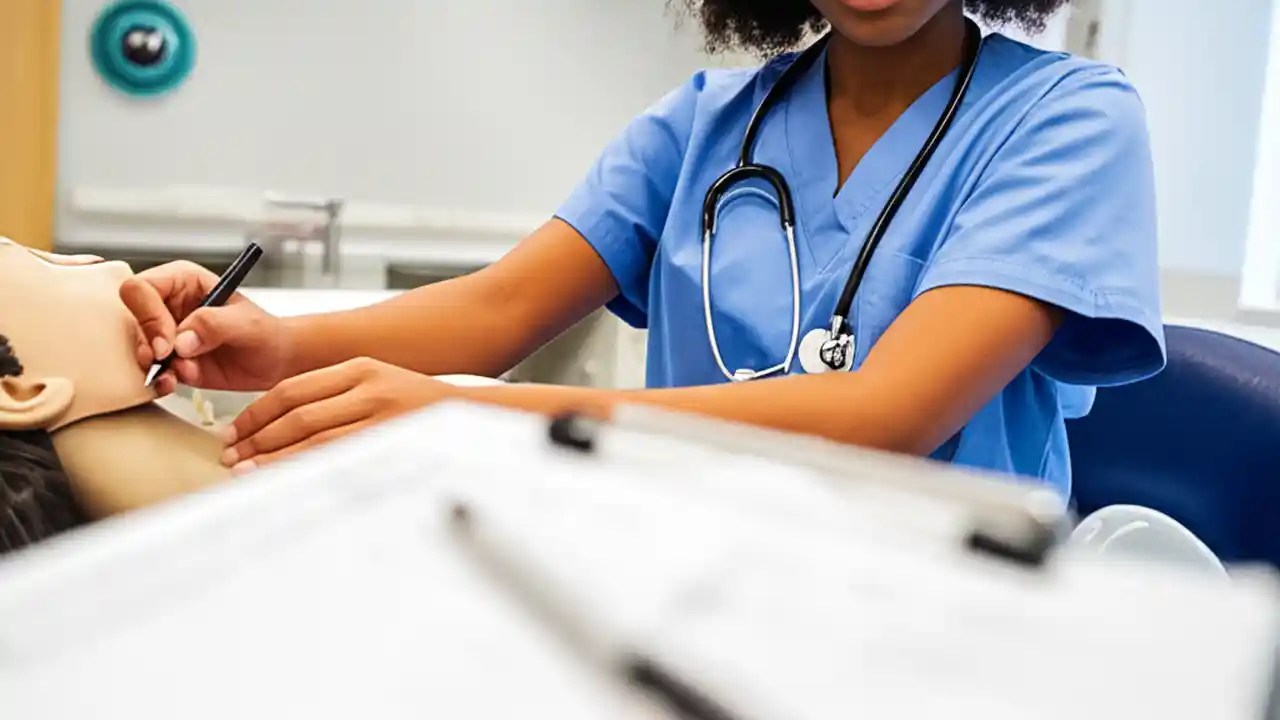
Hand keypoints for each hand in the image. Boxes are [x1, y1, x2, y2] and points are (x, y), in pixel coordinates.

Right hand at [120, 261, 289, 395]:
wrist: (276, 361)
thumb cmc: (265, 332)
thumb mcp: (246, 324)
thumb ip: (214, 325)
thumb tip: (181, 341)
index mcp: (182, 281)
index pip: (141, 288)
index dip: (147, 315)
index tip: (167, 342)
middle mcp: (168, 304)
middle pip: (132, 318)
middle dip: (148, 343)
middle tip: (168, 359)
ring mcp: (165, 333)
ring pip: (137, 347)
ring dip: (152, 365)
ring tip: (177, 375)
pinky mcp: (169, 360)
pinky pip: (149, 370)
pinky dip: (158, 380)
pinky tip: (174, 383)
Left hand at [220, 357, 460, 471]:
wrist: (469, 415)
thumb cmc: (418, 403)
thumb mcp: (377, 382)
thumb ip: (334, 395)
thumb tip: (279, 425)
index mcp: (360, 368)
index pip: (292, 390)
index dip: (256, 413)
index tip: (234, 431)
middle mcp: (368, 389)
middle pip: (297, 415)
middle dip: (257, 438)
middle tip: (231, 456)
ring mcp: (382, 417)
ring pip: (313, 440)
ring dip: (273, 458)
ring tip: (245, 472)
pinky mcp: (391, 442)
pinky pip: (337, 460)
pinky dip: (305, 470)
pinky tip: (284, 480)